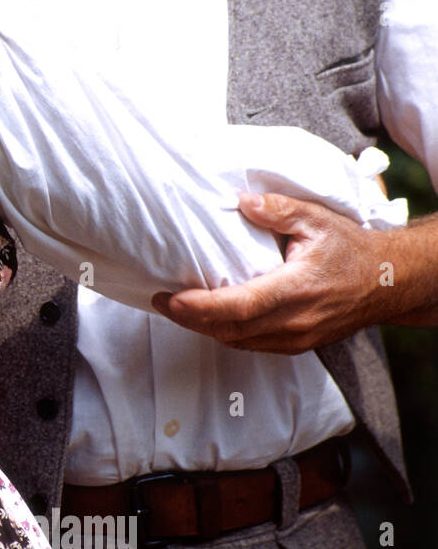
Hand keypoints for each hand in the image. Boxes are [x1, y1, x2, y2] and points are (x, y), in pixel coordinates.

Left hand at [151, 192, 403, 353]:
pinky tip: (208, 318)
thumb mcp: (318, 219)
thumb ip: (279, 210)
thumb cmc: (352, 250)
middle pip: (229, 329)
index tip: (170, 299)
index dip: (200, 307)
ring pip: (237, 341)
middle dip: (189, 319)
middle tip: (160, 301)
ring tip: (176, 309)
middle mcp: (295, 320)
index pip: (239, 306)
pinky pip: (251, 345)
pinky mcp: (296, 345)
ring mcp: (296, 338)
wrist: (388, 282)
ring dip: (204, 328)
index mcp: (297, 289)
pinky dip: (225, 333)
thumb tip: (244, 202)